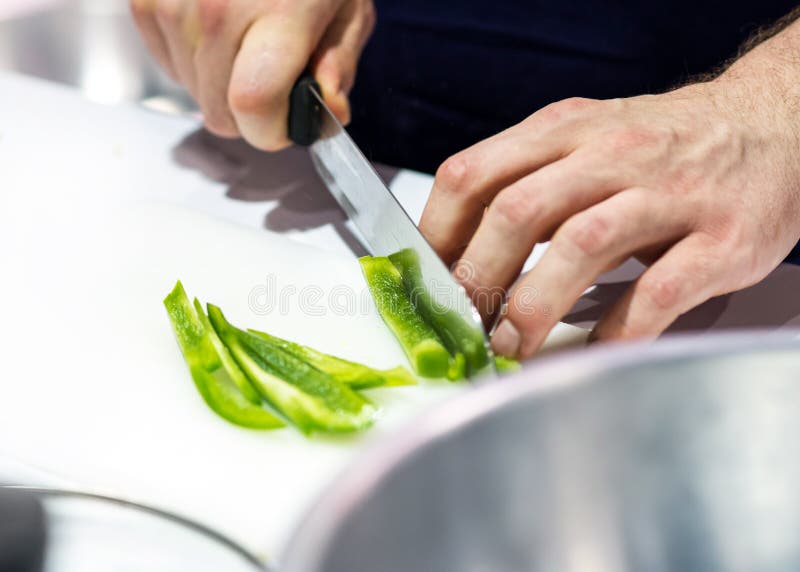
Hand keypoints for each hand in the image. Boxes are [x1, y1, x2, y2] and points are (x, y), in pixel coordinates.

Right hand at [130, 0, 374, 148]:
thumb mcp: (349, 9)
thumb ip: (339, 67)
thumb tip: (328, 113)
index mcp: (280, 12)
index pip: (254, 104)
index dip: (271, 130)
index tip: (286, 124)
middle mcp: (219, 7)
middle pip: (220, 111)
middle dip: (251, 117)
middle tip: (274, 86)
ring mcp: (177, 2)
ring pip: (193, 93)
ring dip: (222, 89)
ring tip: (247, 49)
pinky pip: (168, 65)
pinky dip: (195, 65)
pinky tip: (221, 38)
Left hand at [420, 76, 799, 358]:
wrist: (774, 125)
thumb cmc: (667, 142)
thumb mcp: (587, 136)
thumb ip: (527, 179)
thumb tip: (460, 249)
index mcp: (566, 129)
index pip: (474, 175)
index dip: (435, 235)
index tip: (423, 281)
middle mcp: (612, 153)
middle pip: (517, 212)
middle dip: (476, 278)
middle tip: (462, 324)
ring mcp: (668, 194)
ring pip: (581, 245)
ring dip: (533, 306)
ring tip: (509, 346)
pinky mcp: (720, 238)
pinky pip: (656, 291)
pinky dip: (615, 331)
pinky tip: (592, 350)